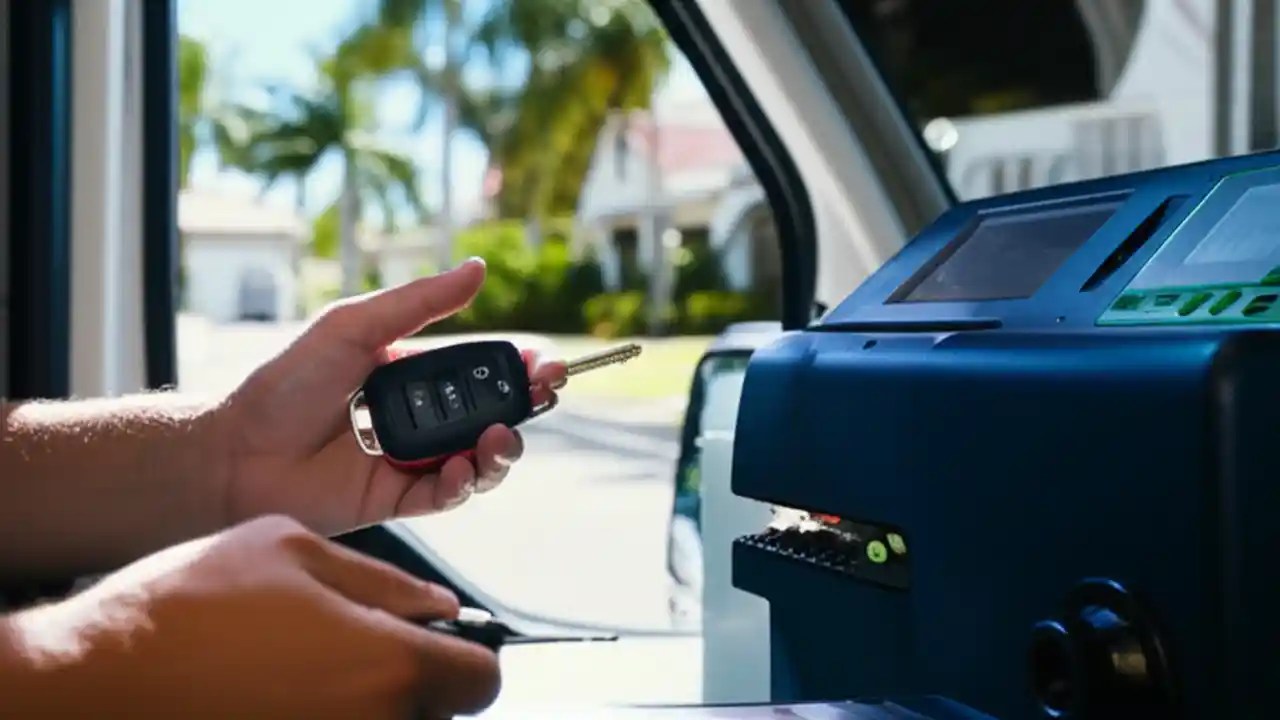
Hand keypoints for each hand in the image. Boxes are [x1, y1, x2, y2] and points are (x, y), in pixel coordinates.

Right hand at [3, 515, 498, 718]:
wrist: (92, 678)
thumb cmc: (186, 608)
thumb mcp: (291, 550)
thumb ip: (381, 582)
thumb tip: (439, 606)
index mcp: (387, 664)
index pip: (480, 681)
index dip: (466, 655)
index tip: (437, 644)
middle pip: (437, 713)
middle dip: (414, 682)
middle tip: (354, 650)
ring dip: (371, 703)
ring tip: (308, 671)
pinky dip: (329, 717)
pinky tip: (282, 695)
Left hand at [217, 259, 566, 534]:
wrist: (236, 451)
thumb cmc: (286, 383)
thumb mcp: (355, 326)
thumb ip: (419, 303)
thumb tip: (477, 268)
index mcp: (412, 375)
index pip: (480, 371)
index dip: (518, 369)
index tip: (545, 365)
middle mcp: (419, 419)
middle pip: (491, 417)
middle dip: (524, 408)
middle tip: (542, 396)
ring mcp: (410, 460)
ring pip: (479, 460)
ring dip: (500, 450)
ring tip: (498, 439)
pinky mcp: (396, 499)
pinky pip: (445, 496)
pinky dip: (462, 485)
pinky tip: (461, 470)